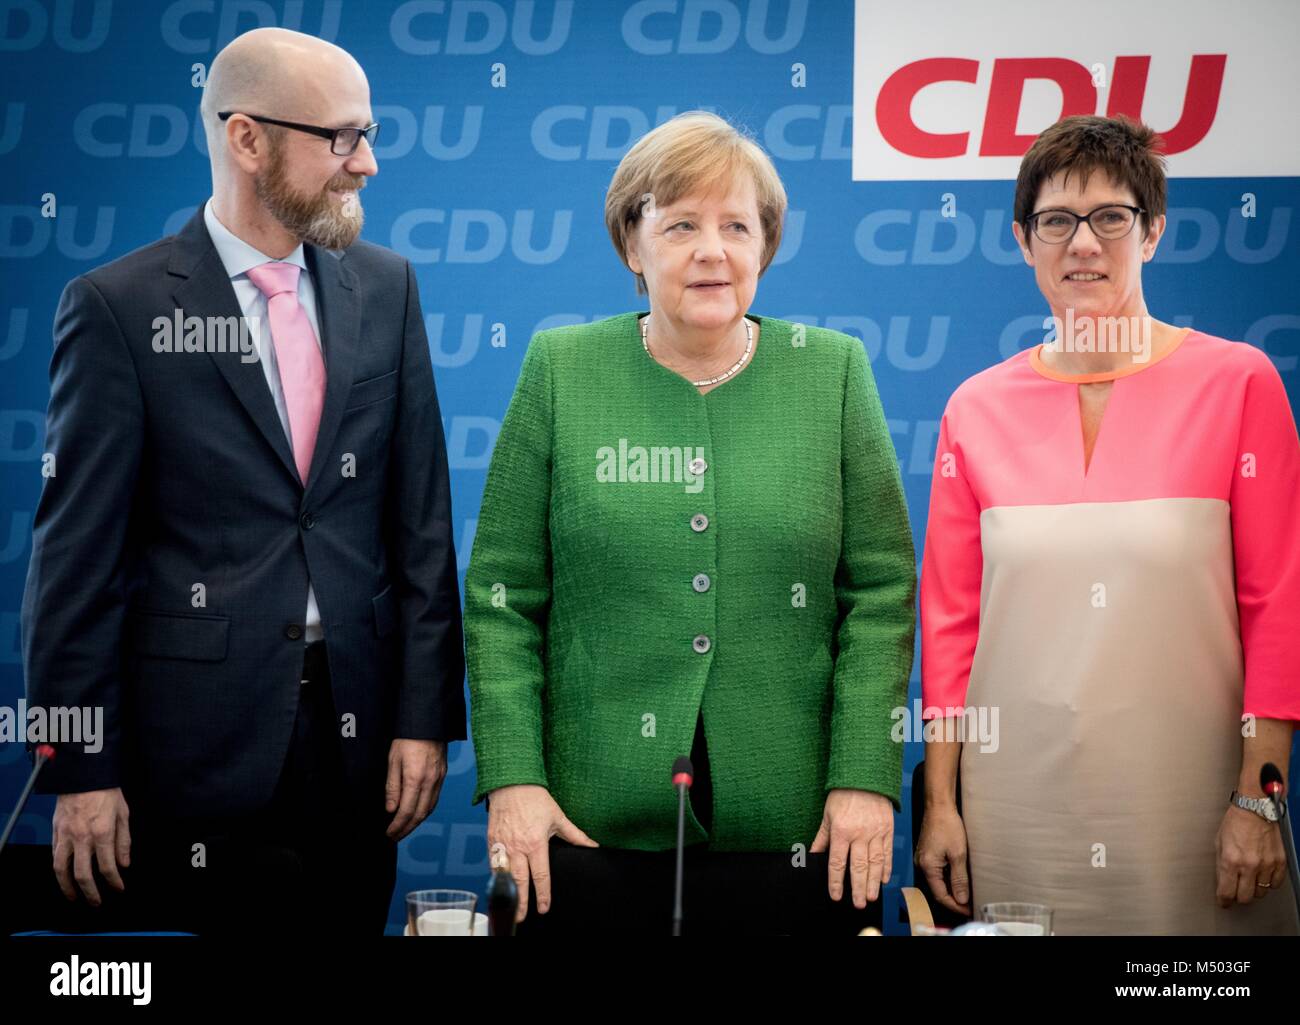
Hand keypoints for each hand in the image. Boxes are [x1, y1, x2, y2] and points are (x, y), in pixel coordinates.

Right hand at [51, 788, 130, 905]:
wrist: (84, 774)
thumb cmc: (107, 791)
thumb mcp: (124, 813)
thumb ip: (124, 841)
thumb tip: (124, 863)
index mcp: (102, 832)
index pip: (107, 866)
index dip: (114, 881)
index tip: (118, 888)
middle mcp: (82, 837)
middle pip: (83, 874)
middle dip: (90, 892)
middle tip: (96, 902)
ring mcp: (65, 835)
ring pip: (61, 869)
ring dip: (67, 887)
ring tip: (74, 896)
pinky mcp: (55, 831)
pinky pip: (54, 855)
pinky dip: (59, 869)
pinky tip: (64, 875)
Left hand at [384, 739, 447, 839]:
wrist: (429, 722)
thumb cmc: (408, 738)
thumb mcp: (393, 761)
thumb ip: (393, 787)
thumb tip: (391, 809)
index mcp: (416, 779)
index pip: (406, 811)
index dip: (397, 826)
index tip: (389, 833)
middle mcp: (430, 782)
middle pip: (420, 815)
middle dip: (407, 829)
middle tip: (395, 837)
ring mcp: (439, 779)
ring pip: (429, 809)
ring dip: (417, 822)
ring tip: (405, 829)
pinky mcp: (443, 775)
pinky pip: (435, 799)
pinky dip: (426, 811)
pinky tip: (418, 813)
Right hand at [486, 784, 597, 922]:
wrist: (511, 782)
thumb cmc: (535, 798)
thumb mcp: (558, 816)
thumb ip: (575, 835)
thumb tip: (592, 845)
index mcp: (536, 843)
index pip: (540, 875)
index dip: (543, 894)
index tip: (544, 907)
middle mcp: (518, 847)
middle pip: (520, 881)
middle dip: (522, 902)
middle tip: (523, 917)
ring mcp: (502, 845)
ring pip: (504, 875)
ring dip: (508, 892)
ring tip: (511, 906)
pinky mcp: (491, 840)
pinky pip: (492, 863)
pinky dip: (496, 875)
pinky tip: (501, 884)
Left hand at [809, 788, 893, 908]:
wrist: (865, 774)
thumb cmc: (843, 793)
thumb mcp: (827, 814)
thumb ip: (822, 838)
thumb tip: (813, 855)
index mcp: (841, 831)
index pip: (837, 863)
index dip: (836, 882)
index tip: (836, 896)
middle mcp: (859, 834)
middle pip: (858, 867)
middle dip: (857, 888)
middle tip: (858, 903)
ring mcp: (876, 832)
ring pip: (875, 863)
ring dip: (872, 883)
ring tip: (870, 897)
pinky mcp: (888, 829)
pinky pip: (888, 852)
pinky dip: (886, 867)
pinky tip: (883, 879)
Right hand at [915, 803, 971, 915]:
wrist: (938, 805)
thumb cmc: (947, 826)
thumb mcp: (958, 854)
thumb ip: (959, 879)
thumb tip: (961, 899)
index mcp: (927, 867)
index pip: (941, 895)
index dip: (955, 905)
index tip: (969, 910)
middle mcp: (921, 865)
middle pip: (937, 890)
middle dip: (954, 899)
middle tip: (970, 904)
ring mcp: (923, 859)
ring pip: (938, 881)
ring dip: (951, 889)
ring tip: (967, 894)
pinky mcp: (927, 853)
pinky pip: (937, 872)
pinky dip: (948, 879)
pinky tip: (958, 879)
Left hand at [1215, 802, 1285, 907]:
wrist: (1255, 809)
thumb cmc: (1236, 822)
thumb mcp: (1219, 843)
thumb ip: (1221, 864)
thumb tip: (1222, 881)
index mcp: (1230, 860)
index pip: (1226, 892)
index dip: (1223, 900)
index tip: (1223, 901)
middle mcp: (1249, 865)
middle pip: (1245, 897)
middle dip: (1238, 897)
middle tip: (1236, 891)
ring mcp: (1266, 865)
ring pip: (1261, 892)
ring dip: (1254, 889)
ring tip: (1249, 880)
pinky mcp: (1279, 862)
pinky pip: (1275, 884)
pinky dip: (1268, 883)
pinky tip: (1262, 875)